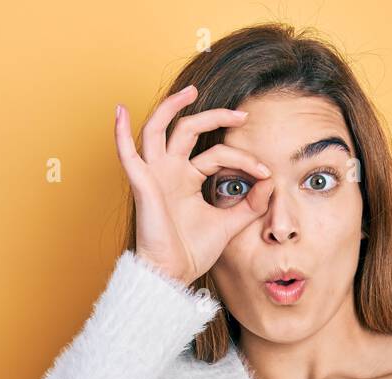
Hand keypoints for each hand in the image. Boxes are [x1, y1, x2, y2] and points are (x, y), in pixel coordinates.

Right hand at [115, 86, 274, 287]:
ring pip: (159, 129)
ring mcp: (154, 175)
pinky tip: (120, 112)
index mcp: (188, 178)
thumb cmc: (193, 251)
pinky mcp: (142, 184)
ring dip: (172, 107)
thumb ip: (250, 205)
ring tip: (191, 91)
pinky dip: (120, 132)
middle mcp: (170, 171)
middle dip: (215, 118)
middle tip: (242, 115)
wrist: (172, 274)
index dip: (244, 160)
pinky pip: (127, 154)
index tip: (266, 173)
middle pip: (189, 131)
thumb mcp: (230, 224)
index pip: (217, 154)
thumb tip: (271, 183)